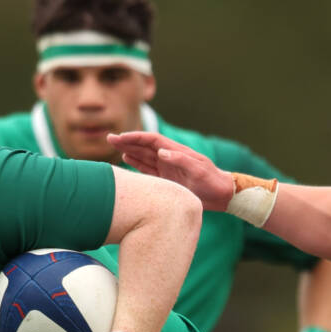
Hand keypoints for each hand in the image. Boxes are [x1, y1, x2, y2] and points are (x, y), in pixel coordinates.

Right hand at [109, 131, 235, 211]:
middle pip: (144, 146)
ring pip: (143, 156)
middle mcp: (169, 157)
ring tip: (114, 146)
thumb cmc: (212, 181)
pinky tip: (126, 158)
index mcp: (175, 151)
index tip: (121, 137)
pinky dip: (136, 163)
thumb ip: (181, 160)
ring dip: (129, 150)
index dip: (135, 137)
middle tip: (109, 138)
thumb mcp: (199, 170)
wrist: (221, 194)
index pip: (151, 140)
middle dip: (127, 141)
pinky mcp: (166, 179)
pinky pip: (147, 169)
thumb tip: (160, 152)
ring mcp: (167, 167)